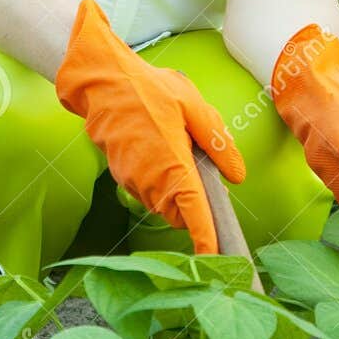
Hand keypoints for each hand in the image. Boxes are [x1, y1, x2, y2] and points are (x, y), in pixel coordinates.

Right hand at [55, 0, 245, 254]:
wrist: (102, 83)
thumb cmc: (149, 90)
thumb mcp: (193, 107)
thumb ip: (218, 143)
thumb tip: (237, 176)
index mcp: (173, 165)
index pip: (194, 214)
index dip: (206, 237)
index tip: (216, 256)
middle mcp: (151, 181)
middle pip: (181, 213)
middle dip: (196, 205)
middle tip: (206, 171)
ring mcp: (132, 181)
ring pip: (164, 203)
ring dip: (177, 191)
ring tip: (180, 150)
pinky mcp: (121, 176)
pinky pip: (148, 191)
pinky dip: (161, 182)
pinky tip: (162, 149)